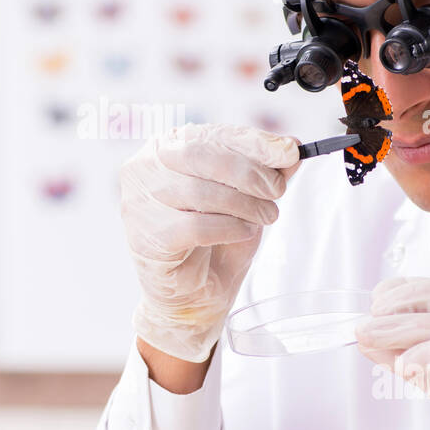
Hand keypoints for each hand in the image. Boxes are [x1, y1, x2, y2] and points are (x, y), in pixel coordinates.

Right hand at [119, 123, 300, 362]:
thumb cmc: (215, 240)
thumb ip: (264, 171)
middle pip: (202, 156)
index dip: (253, 142)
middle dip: (249, 173)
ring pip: (200, 192)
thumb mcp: (247, 197)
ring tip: (264, 217)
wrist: (195, 295)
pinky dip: (229, 228)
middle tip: (277, 192)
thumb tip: (290, 149)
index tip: (289, 152)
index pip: (212, 134)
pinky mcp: (147, 237)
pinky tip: (243, 232)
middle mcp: (145, 167)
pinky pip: (196, 226)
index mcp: (166, 145)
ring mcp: (139, 203)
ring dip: (244, 205)